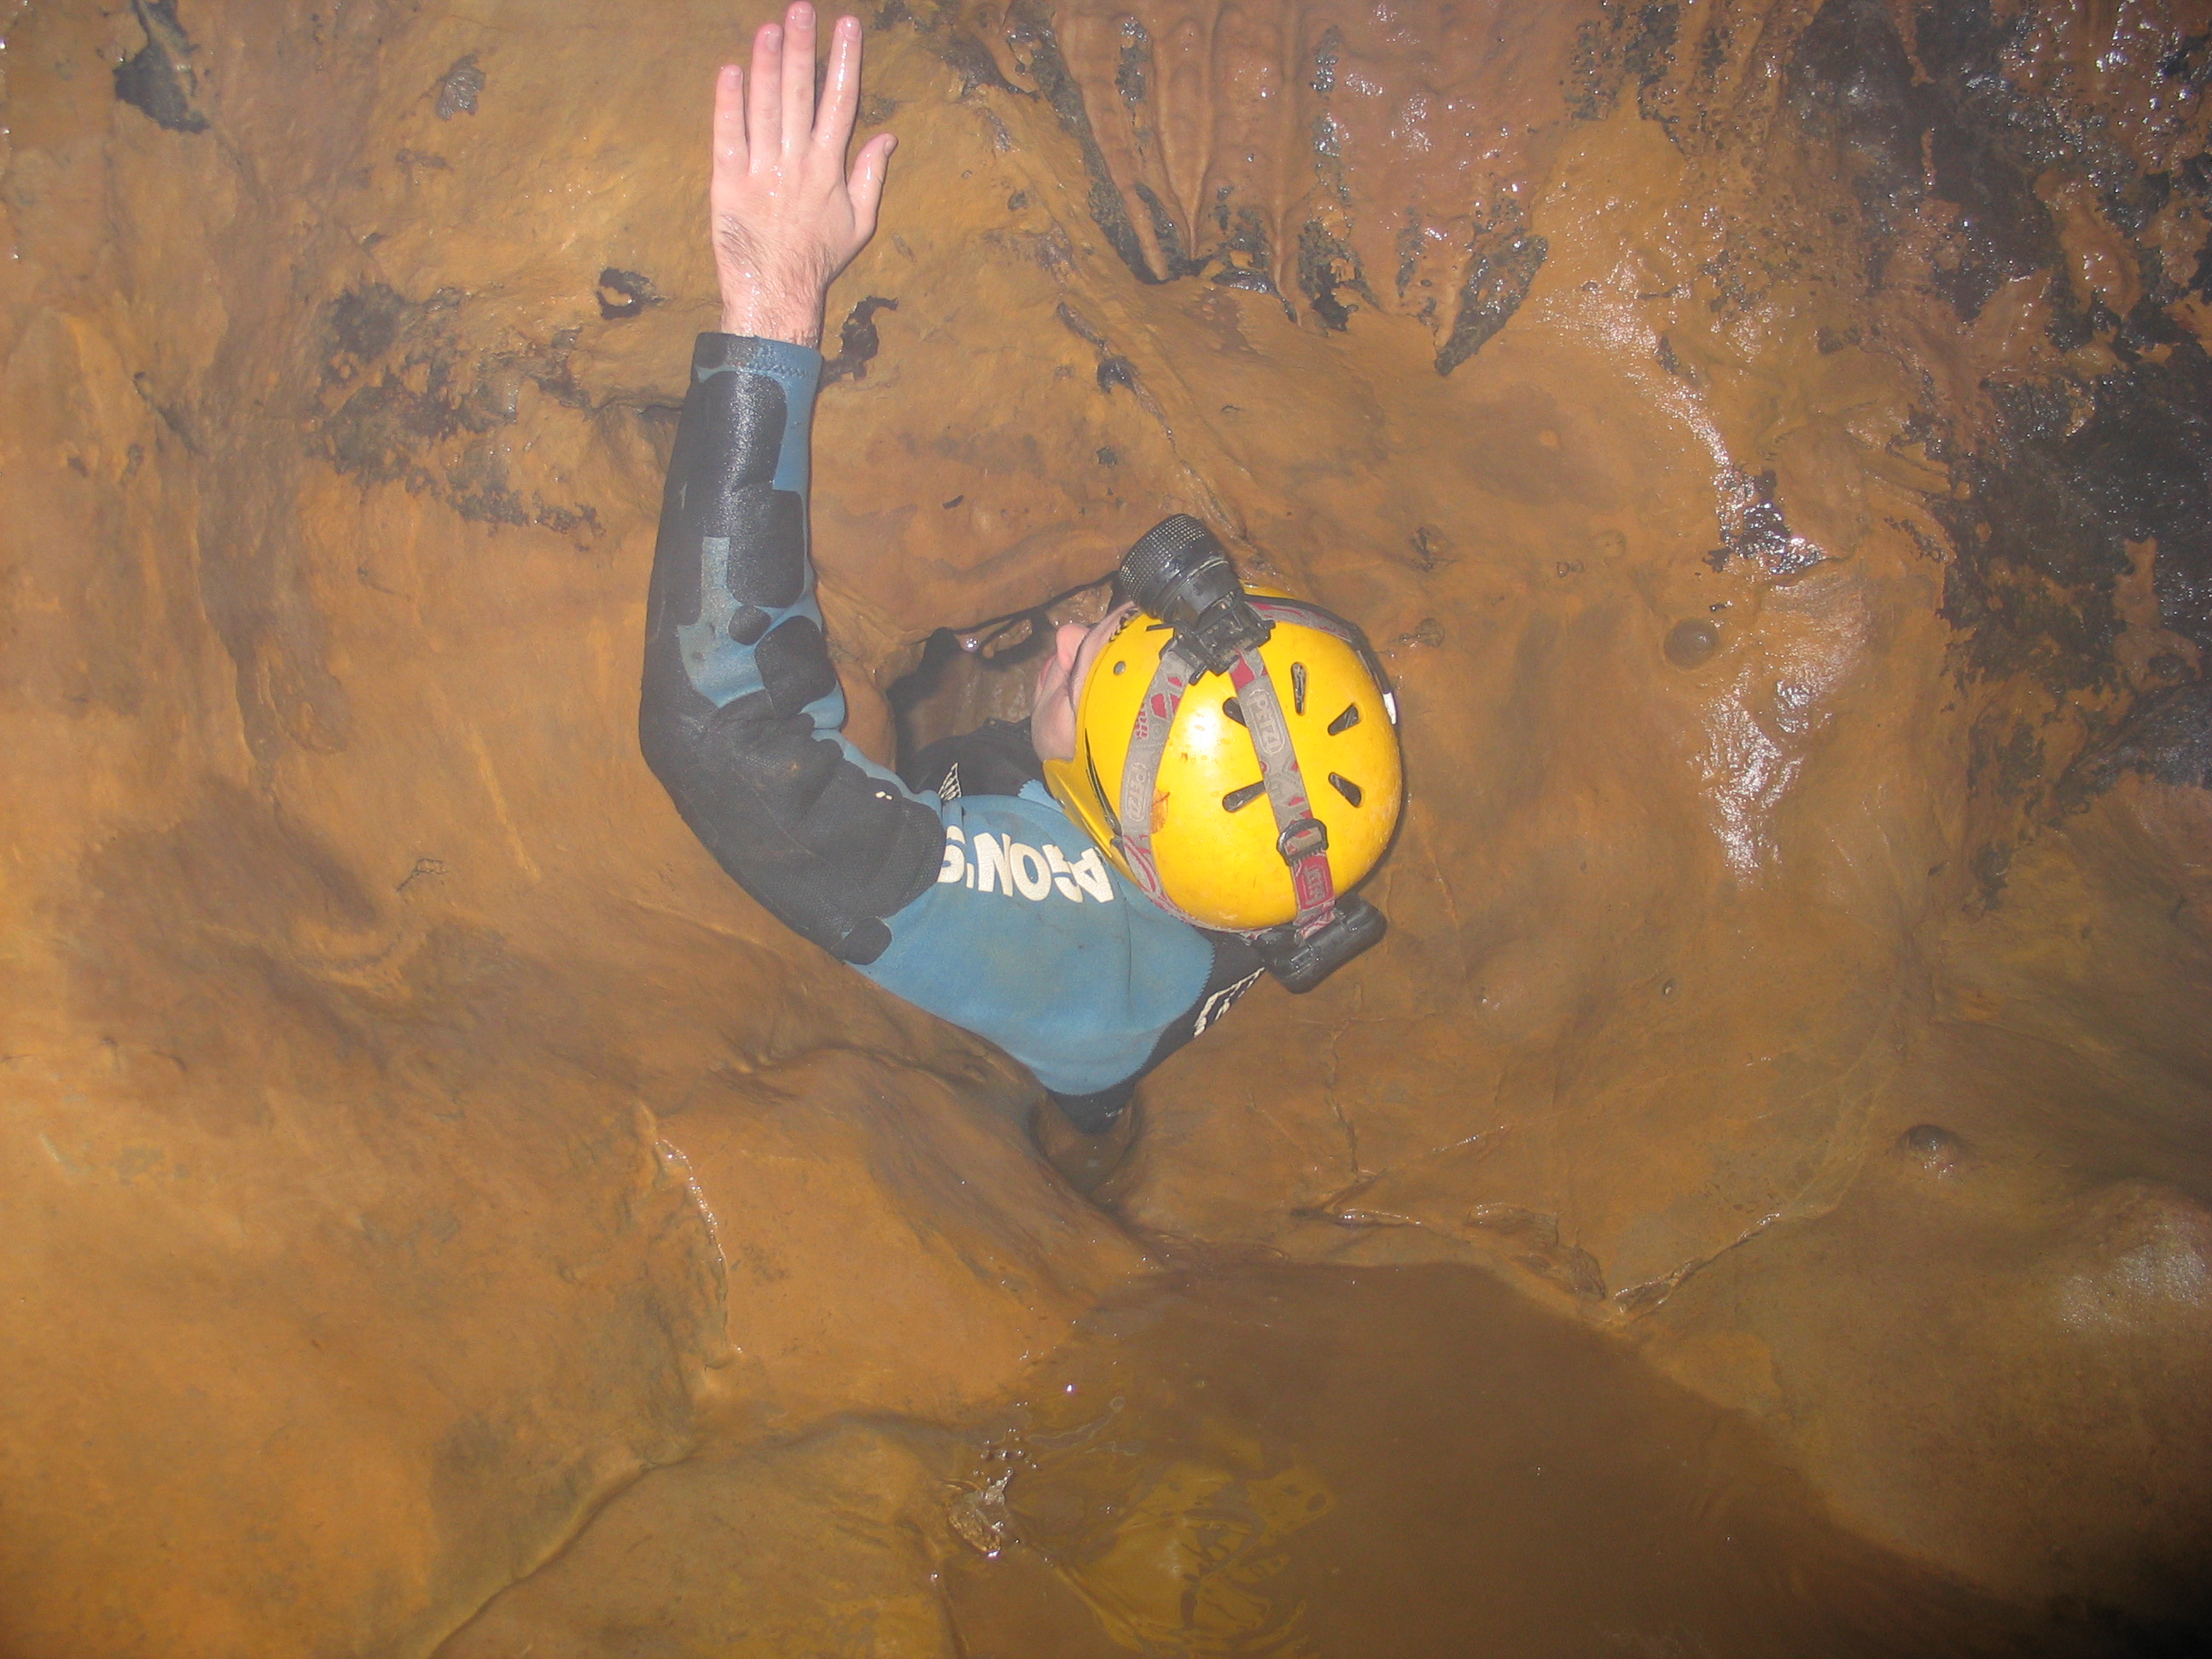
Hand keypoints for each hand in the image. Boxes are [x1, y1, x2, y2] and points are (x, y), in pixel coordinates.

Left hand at [709, 4, 894, 347]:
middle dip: (802, 49)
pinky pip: (728, 137)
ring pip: (765, 109)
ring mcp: (761, 172)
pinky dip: (729, 105)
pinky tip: (731, 71)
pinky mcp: (728, 184)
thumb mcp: (859, 223)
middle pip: (801, 95)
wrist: (776, 294)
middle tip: (802, 9)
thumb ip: (871, 176)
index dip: (844, 61)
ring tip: (769, 28)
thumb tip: (888, 137)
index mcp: (829, 168)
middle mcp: (797, 163)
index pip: (841, 103)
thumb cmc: (818, 260)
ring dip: (767, 65)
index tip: (847, 25)